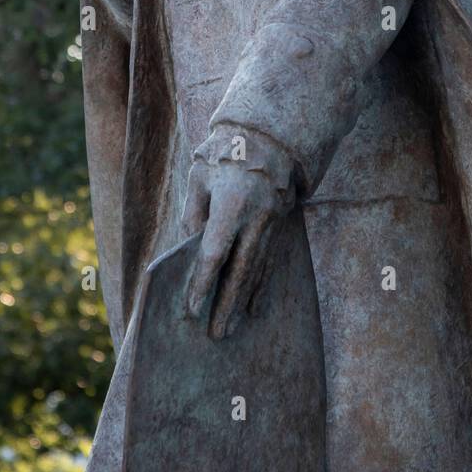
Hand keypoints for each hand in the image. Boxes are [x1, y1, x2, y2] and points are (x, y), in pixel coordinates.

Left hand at [182, 127, 295, 339]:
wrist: (271, 136)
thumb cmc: (225, 153)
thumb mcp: (200, 175)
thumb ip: (193, 213)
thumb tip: (189, 249)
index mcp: (231, 203)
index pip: (215, 252)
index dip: (203, 282)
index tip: (192, 308)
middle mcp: (256, 218)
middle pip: (240, 270)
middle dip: (226, 304)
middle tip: (216, 334)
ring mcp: (272, 223)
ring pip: (257, 270)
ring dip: (243, 301)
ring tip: (230, 327)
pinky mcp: (281, 224)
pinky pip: (270, 261)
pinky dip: (261, 286)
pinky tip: (254, 306)